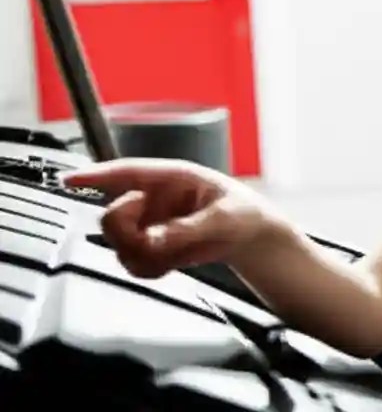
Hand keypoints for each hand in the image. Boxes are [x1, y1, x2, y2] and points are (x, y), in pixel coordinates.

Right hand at [60, 158, 282, 278]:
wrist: (252, 237)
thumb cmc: (244, 212)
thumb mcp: (223, 218)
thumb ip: (187, 229)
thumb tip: (152, 241)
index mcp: (171, 178)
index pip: (126, 172)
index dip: (95, 175)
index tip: (70, 180)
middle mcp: (153, 200)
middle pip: (111, 218)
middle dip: (127, 234)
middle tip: (154, 239)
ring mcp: (149, 224)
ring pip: (120, 246)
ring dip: (144, 255)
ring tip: (179, 250)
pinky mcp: (151, 247)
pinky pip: (134, 264)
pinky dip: (152, 269)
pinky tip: (175, 262)